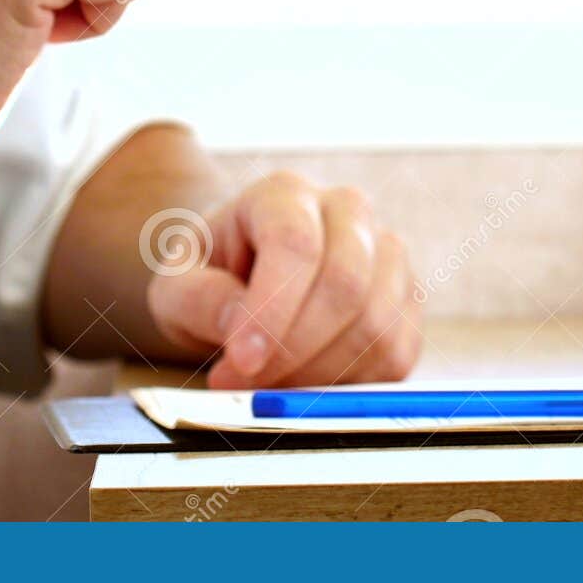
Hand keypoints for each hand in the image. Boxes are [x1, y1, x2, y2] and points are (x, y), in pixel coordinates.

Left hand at [146, 173, 422, 388]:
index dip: (271, 310)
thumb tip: (240, 328)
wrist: (244, 285)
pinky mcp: (407, 301)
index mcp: (285, 194)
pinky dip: (351, 387)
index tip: (240, 361)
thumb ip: (198, 301)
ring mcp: (386, 253)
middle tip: (247, 385)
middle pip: (345, 284)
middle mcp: (347, 211)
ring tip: (268, 388)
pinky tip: (306, 386)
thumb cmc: (210, 281)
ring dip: (320, 375)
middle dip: (295, 351)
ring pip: (376, 324)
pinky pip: (396, 354)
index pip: (295, 244)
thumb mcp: (175, 287)